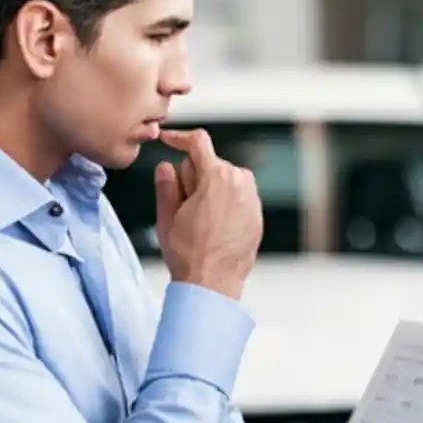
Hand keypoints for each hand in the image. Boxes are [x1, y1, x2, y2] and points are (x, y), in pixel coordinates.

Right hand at [153, 129, 262, 299]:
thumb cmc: (190, 255)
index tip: (169, 140)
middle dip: (194, 177)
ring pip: (224, 179)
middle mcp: (240, 181)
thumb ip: (166, 186)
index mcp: (216, 177)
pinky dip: (224, 203)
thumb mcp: (167, 217)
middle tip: (184, 208)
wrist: (213, 284)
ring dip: (210, 190)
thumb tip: (165, 168)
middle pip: (209, 164)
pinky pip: (237, 197)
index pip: (198, 142)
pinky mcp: (257, 213)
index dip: (179, 138)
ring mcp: (252, 197)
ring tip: (199, 221)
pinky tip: (214, 228)